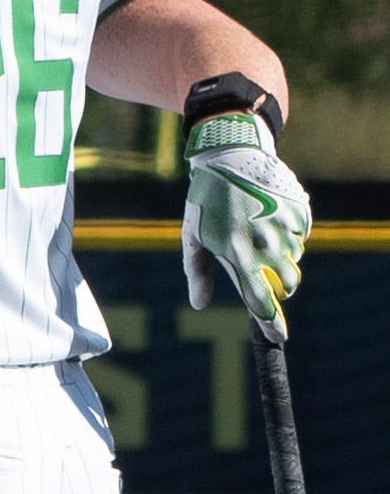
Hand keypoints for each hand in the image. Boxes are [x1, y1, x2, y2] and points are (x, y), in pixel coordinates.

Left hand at [183, 112, 310, 340]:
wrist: (231, 157)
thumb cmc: (205, 201)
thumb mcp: (193, 235)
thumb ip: (197, 272)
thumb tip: (199, 305)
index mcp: (237, 252)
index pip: (259, 299)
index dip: (271, 322)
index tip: (279, 337)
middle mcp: (265, 243)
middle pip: (287, 285)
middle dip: (279, 286)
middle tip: (261, 268)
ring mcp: (285, 228)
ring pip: (295, 261)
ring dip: (281, 257)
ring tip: (257, 232)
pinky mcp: (300, 213)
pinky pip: (301, 237)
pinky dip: (289, 235)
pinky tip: (268, 217)